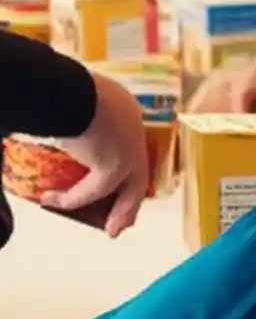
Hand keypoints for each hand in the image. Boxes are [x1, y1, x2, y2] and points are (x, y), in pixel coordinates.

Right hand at [49, 73, 149, 236]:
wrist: (66, 89)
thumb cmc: (64, 88)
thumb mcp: (75, 102)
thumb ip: (76, 118)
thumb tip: (57, 124)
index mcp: (127, 110)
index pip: (132, 144)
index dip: (128, 166)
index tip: (121, 183)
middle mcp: (134, 129)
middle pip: (138, 171)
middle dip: (132, 198)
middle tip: (125, 220)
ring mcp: (129, 149)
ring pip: (128, 186)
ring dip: (121, 210)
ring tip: (112, 229)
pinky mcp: (114, 166)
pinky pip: (95, 189)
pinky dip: (74, 198)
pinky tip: (55, 201)